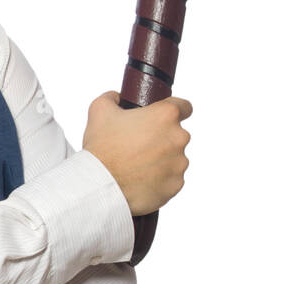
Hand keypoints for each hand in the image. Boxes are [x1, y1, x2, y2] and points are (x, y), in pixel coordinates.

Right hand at [82, 90, 192, 215]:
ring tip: (137, 167)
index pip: (185, 107)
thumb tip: (118, 98)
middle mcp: (178, 138)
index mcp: (165, 116)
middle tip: (139, 146)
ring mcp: (179, 164)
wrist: (100, 186)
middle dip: (161, 139)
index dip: (174, 111)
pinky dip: (160, 180)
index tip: (163, 119)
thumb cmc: (101, 148)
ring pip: (175, 159)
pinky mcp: (175, 185)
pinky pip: (171, 180)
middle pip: (176, 135)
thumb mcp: (99, 111)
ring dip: (161, 161)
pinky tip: (141, 181)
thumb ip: (112, 98)